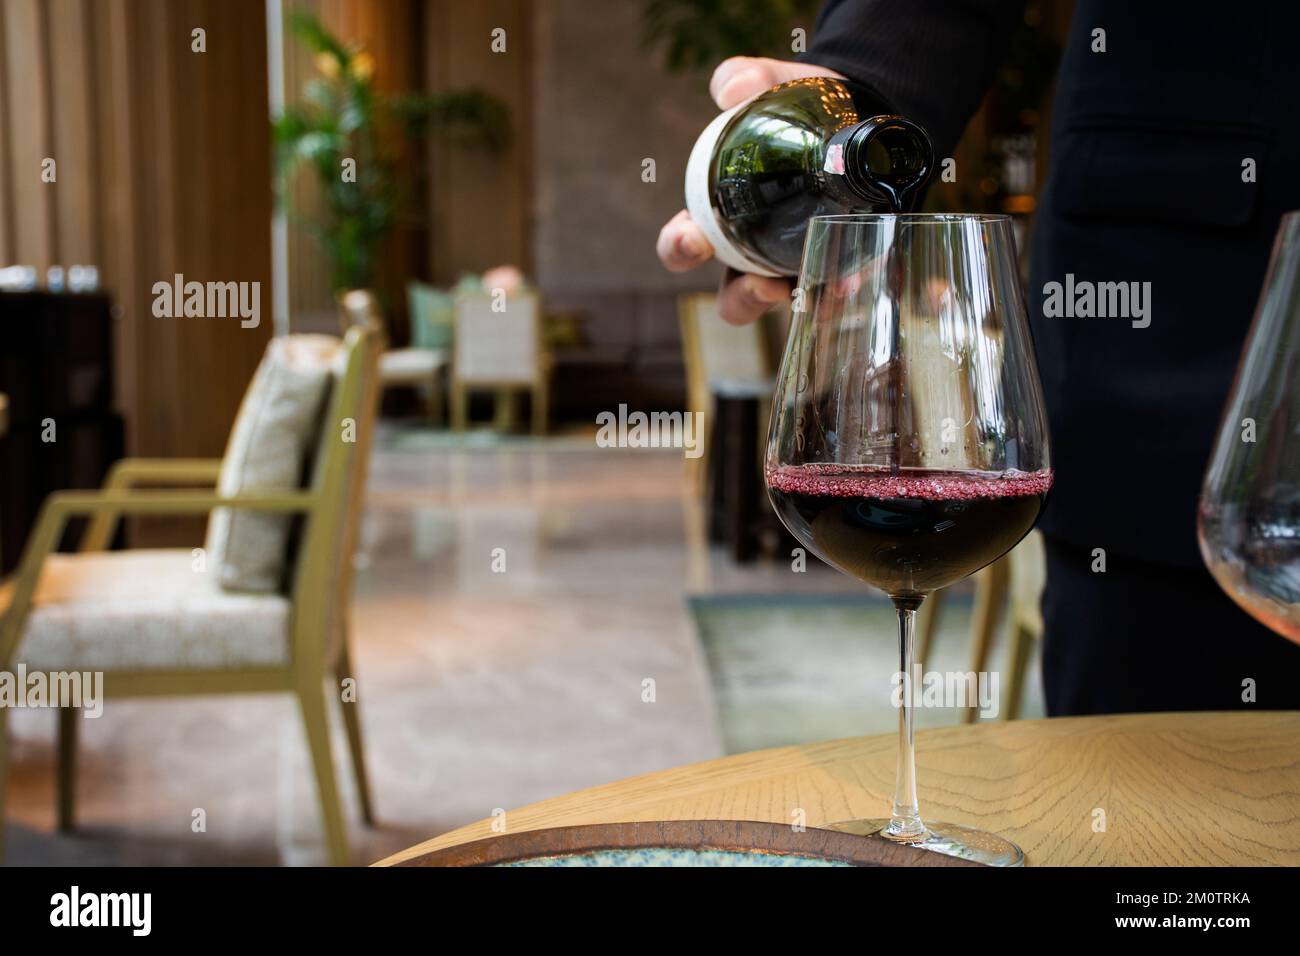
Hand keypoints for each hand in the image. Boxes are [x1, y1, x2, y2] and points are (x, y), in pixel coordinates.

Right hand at [657, 57, 845, 324]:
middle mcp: (753, 253)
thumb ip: (745, 79)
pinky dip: (838, 293)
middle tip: (762, 284)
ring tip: (806, 288)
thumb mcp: (772, 86)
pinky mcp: (838, 267)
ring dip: (794, 305)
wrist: (858, 113)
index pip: (683, 246)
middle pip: (733, 299)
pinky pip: (833, 294)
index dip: (680, 250)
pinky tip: (850, 280)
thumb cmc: (797, 110)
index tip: (694, 241)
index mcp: (720, 218)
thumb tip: (733, 92)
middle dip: (742, 299)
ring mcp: (794, 266)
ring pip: (784, 306)